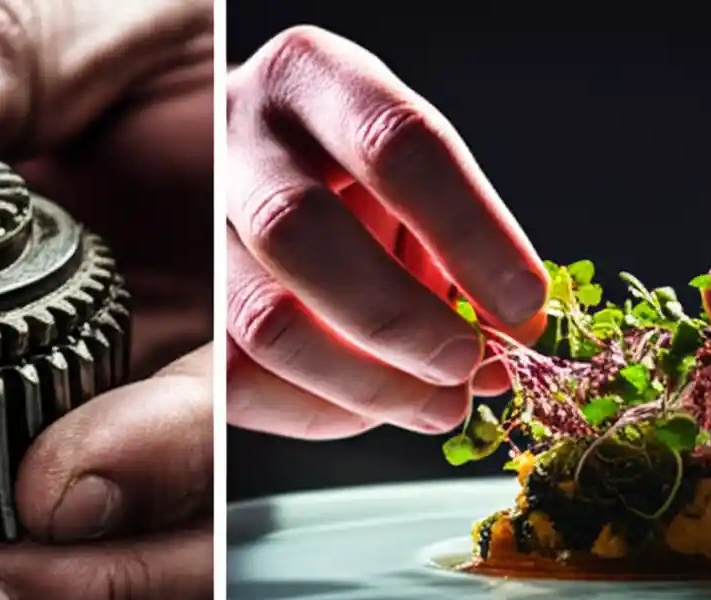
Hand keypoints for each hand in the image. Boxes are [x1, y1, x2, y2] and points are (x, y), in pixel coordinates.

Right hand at [225, 26, 548, 440]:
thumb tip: (502, 352)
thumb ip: (456, 252)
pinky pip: (236, 379)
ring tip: (433, 405)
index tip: (522, 305)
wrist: (256, 176)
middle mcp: (237, 137)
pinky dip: (315, 410)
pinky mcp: (187, 306)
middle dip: (397, 318)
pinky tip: (369, 408)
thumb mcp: (409, 182)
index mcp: (311, 77)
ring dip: (361, 383)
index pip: (394, 143)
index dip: (468, 231)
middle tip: (464, 366)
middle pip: (298, 229)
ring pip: (261, 318)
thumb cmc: (356, 182)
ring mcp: (197, 222)